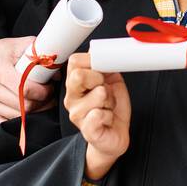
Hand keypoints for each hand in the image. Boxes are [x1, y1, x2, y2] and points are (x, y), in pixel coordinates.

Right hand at [0, 36, 53, 127]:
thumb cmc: (1, 52)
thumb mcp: (19, 45)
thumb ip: (40, 55)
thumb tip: (56, 75)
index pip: (26, 90)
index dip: (44, 92)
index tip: (50, 87)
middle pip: (24, 106)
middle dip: (42, 103)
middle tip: (48, 96)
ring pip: (18, 118)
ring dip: (33, 113)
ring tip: (38, 101)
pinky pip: (7, 124)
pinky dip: (20, 120)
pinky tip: (26, 110)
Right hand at [65, 52, 130, 178]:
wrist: (115, 135)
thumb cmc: (111, 107)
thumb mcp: (110, 80)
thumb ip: (104, 65)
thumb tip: (102, 50)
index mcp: (75, 83)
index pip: (74, 61)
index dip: (93, 62)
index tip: (101, 72)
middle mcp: (71, 98)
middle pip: (79, 75)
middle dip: (101, 79)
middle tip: (105, 91)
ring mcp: (77, 114)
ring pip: (98, 93)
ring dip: (110, 99)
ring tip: (108, 107)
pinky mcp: (87, 130)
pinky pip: (100, 114)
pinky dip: (110, 114)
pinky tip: (107, 118)